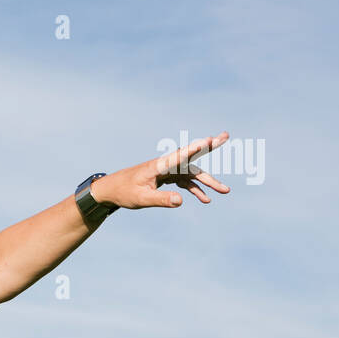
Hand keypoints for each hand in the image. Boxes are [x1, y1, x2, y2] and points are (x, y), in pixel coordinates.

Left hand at [94, 131, 231, 208]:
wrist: (111, 189)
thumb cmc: (124, 192)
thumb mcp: (141, 199)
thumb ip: (161, 199)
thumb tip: (181, 201)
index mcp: (158, 166)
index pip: (179, 156)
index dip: (194, 148)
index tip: (209, 140)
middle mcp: (165, 165)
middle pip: (191, 156)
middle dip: (209, 147)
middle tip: (226, 136)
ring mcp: (167, 170)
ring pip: (192, 173)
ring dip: (208, 182)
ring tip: (225, 191)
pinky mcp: (167, 177)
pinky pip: (185, 182)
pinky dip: (196, 190)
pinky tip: (205, 200)